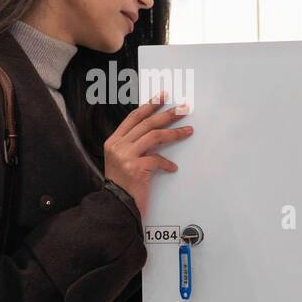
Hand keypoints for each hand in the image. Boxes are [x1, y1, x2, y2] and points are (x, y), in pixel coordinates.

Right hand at [103, 90, 192, 220]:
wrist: (116, 205)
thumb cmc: (123, 184)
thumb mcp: (121, 160)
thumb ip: (133, 145)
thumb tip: (155, 130)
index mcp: (113, 141)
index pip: (134, 117)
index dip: (150, 105)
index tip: (163, 96)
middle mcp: (118, 146)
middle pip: (147, 123)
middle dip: (167, 114)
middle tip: (183, 108)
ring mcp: (126, 156)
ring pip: (154, 136)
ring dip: (174, 133)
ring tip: (188, 130)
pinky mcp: (136, 169)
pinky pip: (157, 160)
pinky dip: (167, 163)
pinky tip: (172, 168)